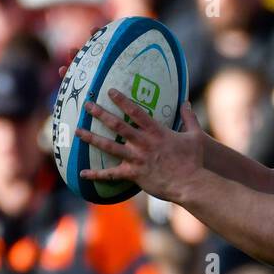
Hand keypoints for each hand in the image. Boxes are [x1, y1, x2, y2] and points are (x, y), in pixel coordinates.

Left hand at [76, 89, 204, 203]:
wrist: (192, 182)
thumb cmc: (194, 160)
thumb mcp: (196, 135)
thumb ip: (189, 118)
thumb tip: (186, 102)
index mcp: (156, 131)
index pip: (135, 111)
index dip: (121, 100)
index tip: (109, 91)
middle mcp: (143, 143)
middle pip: (117, 125)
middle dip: (100, 114)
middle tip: (87, 105)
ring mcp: (137, 159)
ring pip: (109, 146)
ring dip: (92, 138)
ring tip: (78, 132)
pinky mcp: (135, 175)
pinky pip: (111, 175)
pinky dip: (96, 175)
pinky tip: (82, 174)